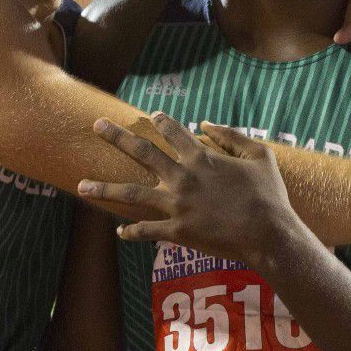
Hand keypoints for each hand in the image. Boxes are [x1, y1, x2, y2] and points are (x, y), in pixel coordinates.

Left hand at [77, 112, 303, 266]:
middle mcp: (182, 177)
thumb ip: (232, 136)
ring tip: (80, 185)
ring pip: (131, 194)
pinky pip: (148, 231)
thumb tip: (206, 123)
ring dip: (104, 188)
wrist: (269, 235)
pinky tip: (119, 232)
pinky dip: (132, 232)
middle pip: (142, 152)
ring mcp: (177, 205)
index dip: (161, 121)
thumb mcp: (260, 155)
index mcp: (201, 157)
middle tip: (97, 125)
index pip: (173, 132)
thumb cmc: (269, 195)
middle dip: (117, 136)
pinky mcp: (178, 231)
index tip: (150, 116)